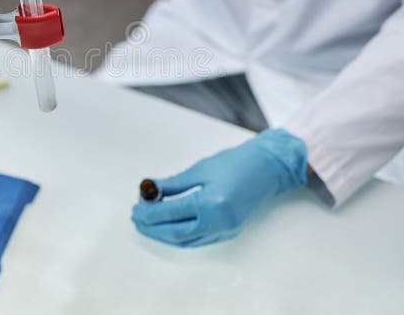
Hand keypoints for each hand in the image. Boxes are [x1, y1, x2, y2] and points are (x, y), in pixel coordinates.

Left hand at [131, 128, 307, 246]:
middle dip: (152, 228)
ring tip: (147, 223)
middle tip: (136, 218)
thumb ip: (173, 184)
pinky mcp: (229, 232)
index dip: (149, 213)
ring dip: (164, 234)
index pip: (171, 214)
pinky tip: (168, 227)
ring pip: (186, 241)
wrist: (268, 168)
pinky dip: (179, 235)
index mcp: (212, 203)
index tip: (135, 209)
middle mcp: (220, 222)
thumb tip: (150, 190)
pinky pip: (198, 240)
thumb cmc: (237, 163)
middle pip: (176, 234)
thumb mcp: (200, 169)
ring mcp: (226, 230)